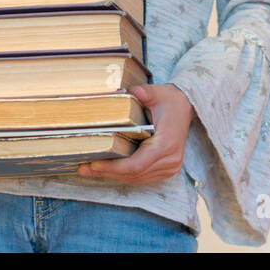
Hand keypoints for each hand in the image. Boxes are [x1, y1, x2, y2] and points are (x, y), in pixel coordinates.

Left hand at [77, 83, 194, 185]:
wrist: (186, 107)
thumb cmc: (169, 100)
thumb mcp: (157, 93)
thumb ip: (145, 92)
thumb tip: (132, 91)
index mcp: (167, 143)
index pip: (136, 164)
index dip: (113, 167)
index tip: (94, 163)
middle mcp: (170, 159)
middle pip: (134, 174)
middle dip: (107, 173)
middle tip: (83, 168)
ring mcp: (170, 166)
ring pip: (137, 178)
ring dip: (114, 176)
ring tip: (90, 169)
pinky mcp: (167, 169)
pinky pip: (142, 177)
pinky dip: (125, 175)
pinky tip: (108, 169)